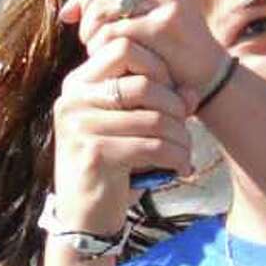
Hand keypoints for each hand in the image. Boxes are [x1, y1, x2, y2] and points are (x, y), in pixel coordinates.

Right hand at [51, 36, 193, 233]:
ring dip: (180, 138)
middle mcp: (73, 99)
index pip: (123, 47)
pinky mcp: (94, 154)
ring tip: (184, 152)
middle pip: (143, 83)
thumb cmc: (112, 165)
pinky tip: (181, 168)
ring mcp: (80, 126)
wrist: (84, 218)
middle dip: (174, 107)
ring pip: (154, 118)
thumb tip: (192, 92)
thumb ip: (161, 103)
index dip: (156, 66)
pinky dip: (176, 157)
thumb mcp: (133, 127)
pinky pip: (152, 146)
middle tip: (183, 128)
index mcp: (78, 83)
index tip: (168, 94)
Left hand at [61, 0, 226, 96]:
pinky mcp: (164, 26)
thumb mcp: (140, 0)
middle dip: (86, 7)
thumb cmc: (162, 30)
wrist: (202, 69)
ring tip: (98, 41)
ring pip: (100, 8)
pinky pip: (112, 33)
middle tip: (91, 25)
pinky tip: (110, 54)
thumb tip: (67, 11)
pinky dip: (102, 47)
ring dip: (90, 31)